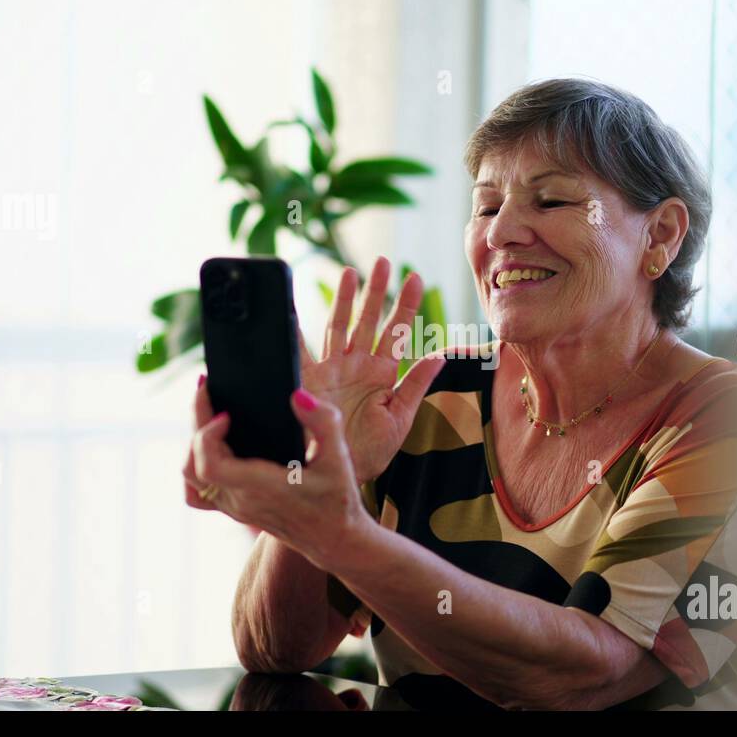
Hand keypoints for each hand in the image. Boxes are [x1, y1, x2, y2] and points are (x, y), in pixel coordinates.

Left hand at [182, 380, 369, 565]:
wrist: (335, 539)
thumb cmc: (338, 498)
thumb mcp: (339, 458)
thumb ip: (324, 423)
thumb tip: (297, 395)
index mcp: (262, 488)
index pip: (210, 465)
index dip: (207, 435)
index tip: (227, 413)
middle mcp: (240, 500)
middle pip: (192, 462)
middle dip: (196, 420)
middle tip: (209, 387)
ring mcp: (233, 507)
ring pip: (190, 475)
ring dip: (193, 440)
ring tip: (210, 409)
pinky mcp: (233, 508)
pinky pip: (196, 491)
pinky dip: (194, 466)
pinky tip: (211, 445)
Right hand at [300, 255, 445, 483]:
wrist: (337, 475)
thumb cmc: (369, 453)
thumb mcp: (400, 418)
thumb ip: (416, 384)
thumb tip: (441, 354)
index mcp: (382, 374)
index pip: (396, 331)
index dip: (406, 304)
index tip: (415, 276)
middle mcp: (357, 367)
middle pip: (368, 320)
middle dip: (376, 291)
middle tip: (384, 261)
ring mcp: (333, 371)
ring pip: (340, 325)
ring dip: (346, 299)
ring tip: (351, 271)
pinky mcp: (309, 381)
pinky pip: (302, 350)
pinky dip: (296, 329)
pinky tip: (295, 306)